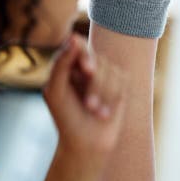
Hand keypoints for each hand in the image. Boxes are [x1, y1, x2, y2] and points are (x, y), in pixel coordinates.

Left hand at [43, 34, 126, 172]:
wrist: (87, 143)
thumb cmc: (66, 118)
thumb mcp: (56, 91)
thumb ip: (62, 63)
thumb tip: (74, 37)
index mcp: (67, 64)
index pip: (78, 46)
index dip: (86, 55)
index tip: (88, 70)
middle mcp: (86, 66)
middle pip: (97, 59)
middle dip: (95, 84)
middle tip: (89, 106)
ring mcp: (105, 74)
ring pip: (112, 70)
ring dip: (104, 95)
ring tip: (95, 112)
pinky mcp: (120, 84)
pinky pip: (123, 80)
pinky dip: (114, 98)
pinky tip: (105, 113)